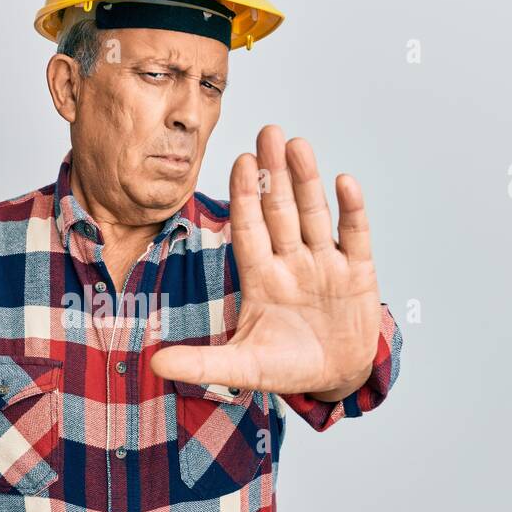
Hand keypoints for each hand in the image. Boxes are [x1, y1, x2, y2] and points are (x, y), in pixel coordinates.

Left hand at [151, 125, 381, 398]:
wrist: (335, 379)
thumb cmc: (287, 368)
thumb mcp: (241, 367)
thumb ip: (200, 365)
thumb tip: (153, 365)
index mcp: (261, 277)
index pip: (249, 229)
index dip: (245, 196)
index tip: (241, 160)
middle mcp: (291, 262)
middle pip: (281, 211)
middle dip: (274, 173)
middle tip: (268, 132)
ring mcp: (325, 264)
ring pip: (314, 214)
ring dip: (308, 181)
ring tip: (299, 145)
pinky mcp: (358, 274)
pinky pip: (355, 236)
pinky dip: (351, 210)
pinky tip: (344, 181)